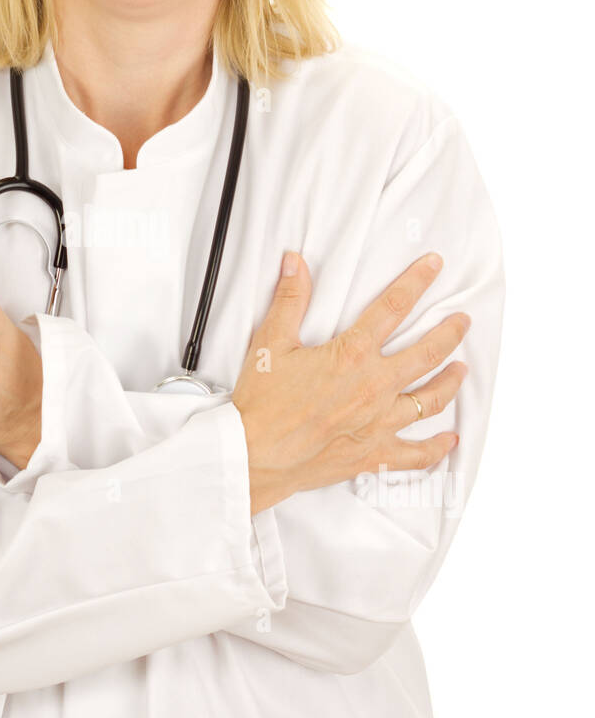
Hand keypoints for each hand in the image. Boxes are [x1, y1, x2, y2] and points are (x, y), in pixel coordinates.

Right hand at [232, 251, 469, 515]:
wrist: (255, 454)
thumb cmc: (262, 403)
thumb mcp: (271, 342)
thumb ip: (290, 300)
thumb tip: (296, 263)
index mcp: (352, 355)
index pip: (393, 308)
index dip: (416, 282)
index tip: (433, 266)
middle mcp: (374, 387)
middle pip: (427, 354)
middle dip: (450, 333)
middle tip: (462, 321)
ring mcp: (379, 422)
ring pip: (431, 400)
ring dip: (450, 382)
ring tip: (461, 369)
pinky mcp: (373, 453)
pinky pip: (416, 454)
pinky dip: (436, 448)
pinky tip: (450, 439)